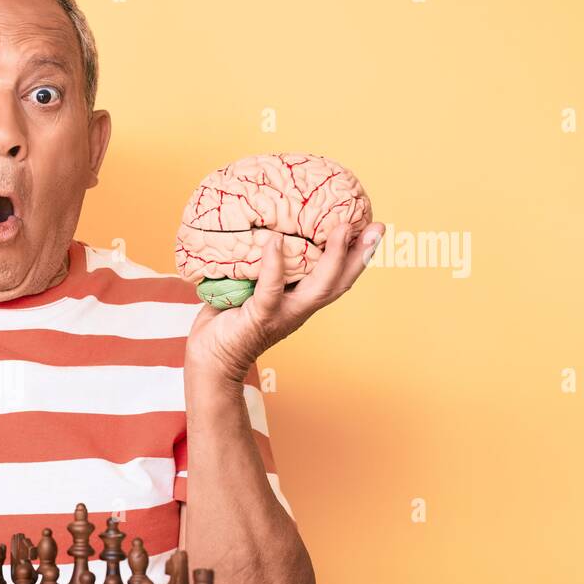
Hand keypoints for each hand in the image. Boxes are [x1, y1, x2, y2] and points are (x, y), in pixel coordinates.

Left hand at [186, 221, 384, 383]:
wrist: (209, 359)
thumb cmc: (226, 319)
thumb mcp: (249, 286)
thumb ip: (260, 262)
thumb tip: (262, 223)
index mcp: (299, 300)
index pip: (337, 277)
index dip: (358, 256)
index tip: (373, 227)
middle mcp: (298, 308)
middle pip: (339, 283)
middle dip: (361, 255)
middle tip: (375, 226)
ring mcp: (282, 315)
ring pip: (318, 289)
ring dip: (333, 259)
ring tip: (341, 229)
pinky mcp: (259, 318)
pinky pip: (270, 291)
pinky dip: (274, 266)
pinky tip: (275, 242)